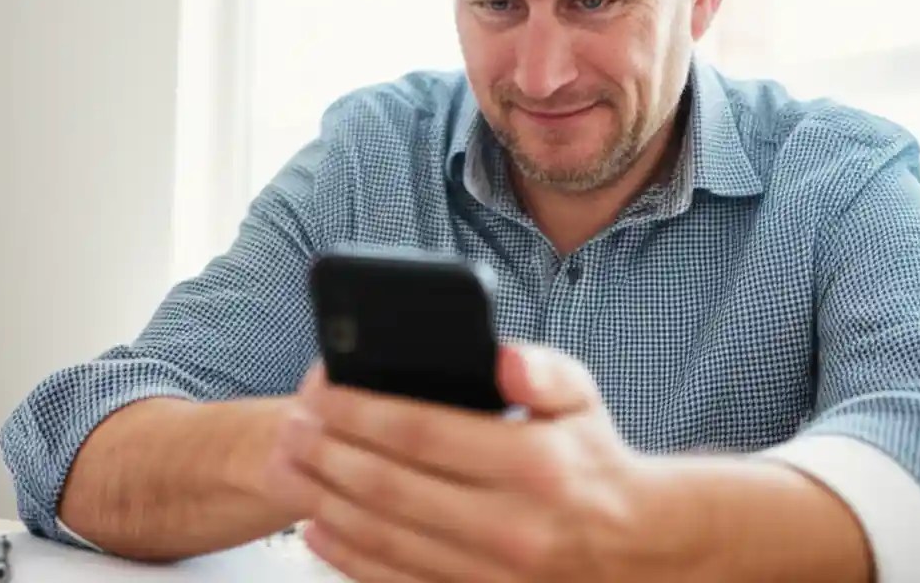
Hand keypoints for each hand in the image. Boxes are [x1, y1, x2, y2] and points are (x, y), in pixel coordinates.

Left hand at [267, 344, 647, 581]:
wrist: (632, 546)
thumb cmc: (593, 459)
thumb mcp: (582, 399)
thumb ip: (542, 370)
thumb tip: (501, 358)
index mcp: (533, 464)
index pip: (423, 431)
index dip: (361, 410)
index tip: (319, 392)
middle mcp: (510, 524)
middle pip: (389, 486)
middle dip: (327, 454)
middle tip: (288, 428)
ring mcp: (490, 572)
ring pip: (383, 537)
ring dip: (324, 501)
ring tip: (288, 469)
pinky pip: (397, 580)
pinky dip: (348, 557)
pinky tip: (316, 529)